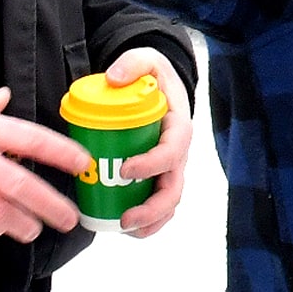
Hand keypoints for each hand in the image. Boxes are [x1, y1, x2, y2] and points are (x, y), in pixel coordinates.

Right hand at [0, 88, 89, 241]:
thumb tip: (7, 95)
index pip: (34, 141)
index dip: (61, 154)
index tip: (82, 164)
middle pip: (22, 187)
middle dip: (50, 206)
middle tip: (69, 219)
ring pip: (0, 214)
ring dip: (22, 225)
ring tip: (35, 231)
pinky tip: (1, 230)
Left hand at [107, 48, 193, 239]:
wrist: (161, 89)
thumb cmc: (155, 79)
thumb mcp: (148, 61)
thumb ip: (133, 62)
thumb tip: (114, 78)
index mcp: (179, 127)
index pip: (172, 151)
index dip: (152, 164)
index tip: (125, 169)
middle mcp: (178, 154)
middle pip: (174, 188)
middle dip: (152, 208)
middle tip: (125, 217)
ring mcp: (170, 169)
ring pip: (169, 203)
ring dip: (150, 221)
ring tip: (124, 229)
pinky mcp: (158, 179)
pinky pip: (159, 206)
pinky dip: (147, 223)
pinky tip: (125, 230)